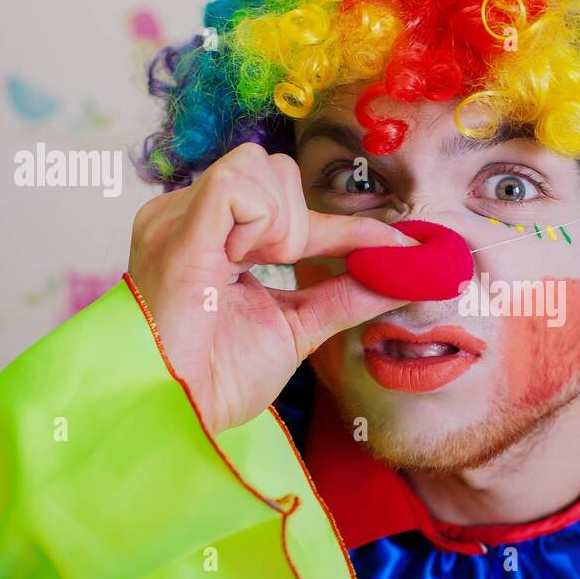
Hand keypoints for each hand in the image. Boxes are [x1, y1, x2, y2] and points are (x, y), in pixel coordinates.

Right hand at [128, 142, 412, 434]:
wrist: (176, 414)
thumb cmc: (217, 380)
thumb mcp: (297, 327)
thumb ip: (345, 296)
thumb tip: (403, 274)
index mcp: (210, 236)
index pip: (288, 205)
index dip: (346, 226)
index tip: (400, 246)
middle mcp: (189, 217)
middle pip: (275, 167)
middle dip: (303, 223)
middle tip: (279, 272)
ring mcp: (177, 218)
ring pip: (260, 163)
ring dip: (280, 224)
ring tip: (249, 272)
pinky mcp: (176, 228)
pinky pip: (238, 184)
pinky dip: (260, 223)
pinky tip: (237, 264)